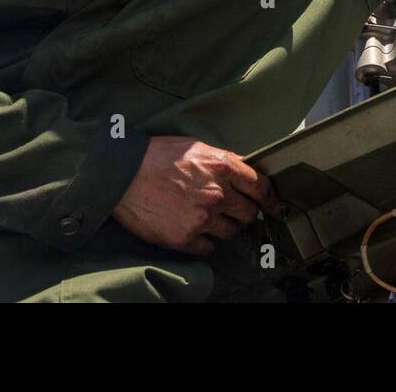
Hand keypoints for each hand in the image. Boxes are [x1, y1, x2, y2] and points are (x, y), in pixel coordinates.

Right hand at [112, 136, 279, 255]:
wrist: (123, 174)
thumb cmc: (158, 156)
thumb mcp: (197, 147)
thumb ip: (224, 161)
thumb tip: (244, 171)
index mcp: (223, 167)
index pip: (260, 187)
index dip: (270, 197)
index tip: (272, 204)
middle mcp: (217, 194)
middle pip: (248, 213)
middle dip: (244, 212)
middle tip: (234, 210)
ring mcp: (201, 218)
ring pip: (230, 232)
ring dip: (224, 227)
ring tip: (209, 218)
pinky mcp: (184, 238)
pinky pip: (208, 248)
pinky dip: (205, 242)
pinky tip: (195, 230)